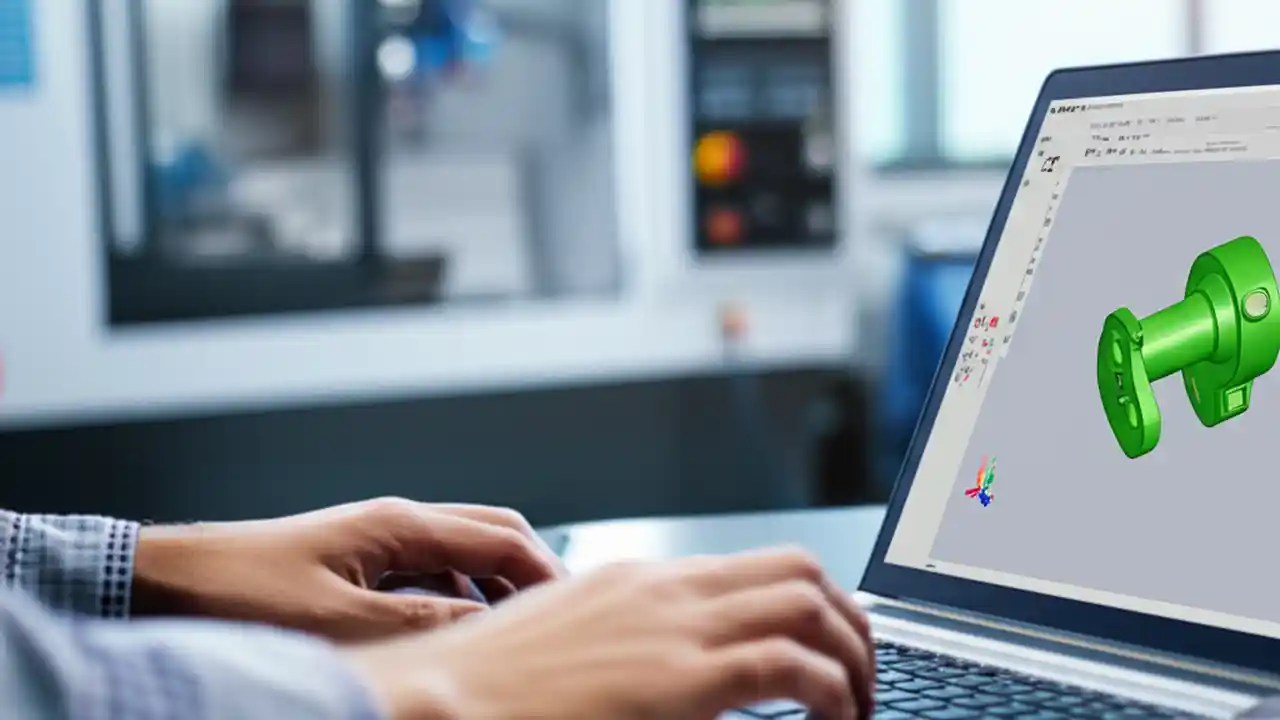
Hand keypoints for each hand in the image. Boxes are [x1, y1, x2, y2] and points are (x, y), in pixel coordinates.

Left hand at [132, 497, 564, 639]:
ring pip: (463, 552)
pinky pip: (430, 571)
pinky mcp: (358, 560)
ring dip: (495, 585)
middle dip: (532, 571)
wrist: (169, 580)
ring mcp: (377, 538)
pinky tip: (456, 630)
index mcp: (400, 524)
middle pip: (492, 532)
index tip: (576, 610)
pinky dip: (458, 594)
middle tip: (558, 617)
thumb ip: (424, 620)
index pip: (503, 539)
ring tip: (515, 631)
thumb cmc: (244, 595)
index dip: (547, 574)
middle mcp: (396, 521)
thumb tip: (490, 625)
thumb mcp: (343, 622)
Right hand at [346, 548, 874, 719]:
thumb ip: (625, 647)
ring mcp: (676, 625)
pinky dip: (833, 691)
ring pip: (810, 602)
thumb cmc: (486, 687)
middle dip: (849, 618)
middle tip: (860, 671)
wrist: (440, 702)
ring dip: (853, 652)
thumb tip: (662, 672)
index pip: (752, 568)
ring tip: (858, 703)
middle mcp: (667, 588)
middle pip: (799, 570)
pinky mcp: (682, 677)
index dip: (808, 604)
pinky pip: (793, 667)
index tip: (825, 644)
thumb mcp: (565, 647)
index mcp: (640, 582)